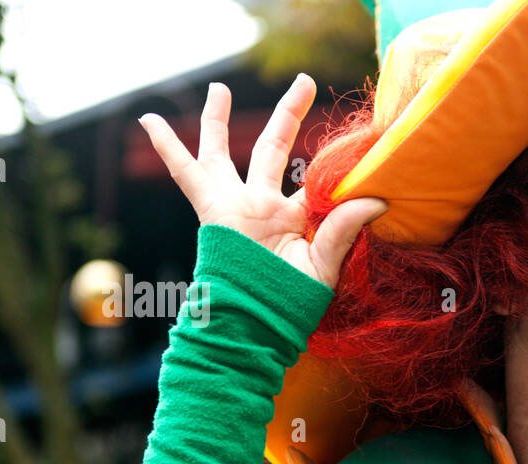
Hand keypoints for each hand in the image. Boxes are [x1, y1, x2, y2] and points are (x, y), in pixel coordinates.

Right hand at [137, 74, 387, 289]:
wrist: (254, 318)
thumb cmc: (291, 301)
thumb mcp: (325, 263)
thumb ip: (345, 227)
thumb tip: (378, 198)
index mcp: (294, 218)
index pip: (316, 183)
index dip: (336, 170)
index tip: (359, 152)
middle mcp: (263, 205)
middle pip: (274, 147)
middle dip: (288, 114)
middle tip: (302, 80)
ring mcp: (235, 203)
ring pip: (225, 150)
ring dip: (219, 119)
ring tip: (218, 88)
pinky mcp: (210, 207)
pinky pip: (184, 170)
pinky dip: (166, 146)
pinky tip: (149, 119)